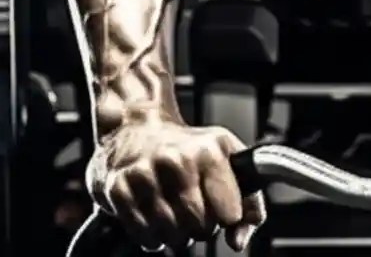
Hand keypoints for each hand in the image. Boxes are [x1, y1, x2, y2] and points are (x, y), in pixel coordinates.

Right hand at [87, 119, 266, 252]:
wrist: (136, 129)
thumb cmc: (188, 149)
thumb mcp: (229, 160)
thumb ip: (249, 201)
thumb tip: (238, 242)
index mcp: (210, 151)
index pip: (230, 214)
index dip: (228, 218)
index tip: (221, 210)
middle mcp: (176, 161)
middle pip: (201, 227)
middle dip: (203, 228)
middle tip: (196, 213)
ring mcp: (145, 175)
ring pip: (173, 235)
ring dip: (178, 235)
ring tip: (176, 215)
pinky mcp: (118, 189)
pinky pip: (145, 236)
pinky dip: (154, 237)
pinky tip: (156, 218)